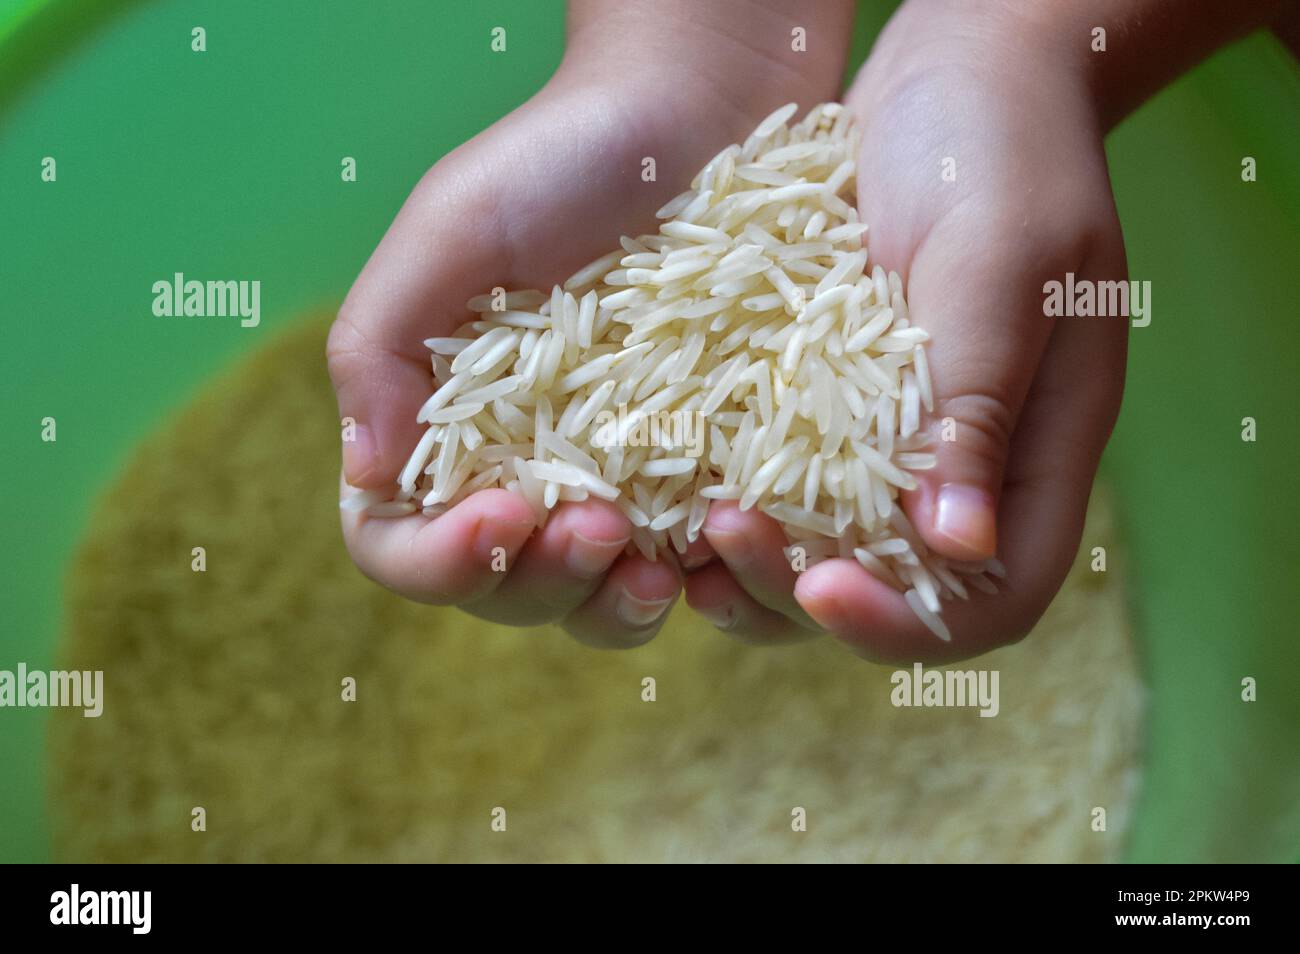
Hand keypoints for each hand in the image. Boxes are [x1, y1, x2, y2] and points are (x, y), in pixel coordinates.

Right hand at [327, 6, 848, 646]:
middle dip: (539, 585)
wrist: (697, 116)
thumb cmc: (562, 158)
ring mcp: (608, 482)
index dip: (437, 560)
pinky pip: (686, 566)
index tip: (503, 515)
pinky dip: (698, 581)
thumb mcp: (451, 230)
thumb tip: (366, 472)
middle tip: (599, 530)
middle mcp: (516, 467)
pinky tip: (722, 543)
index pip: (398, 542)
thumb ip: (380, 346)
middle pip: (498, 590)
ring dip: (612, 608)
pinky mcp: (693, 478)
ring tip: (657, 570)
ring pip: (590, 604)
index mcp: (439, 427)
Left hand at [685, 2, 1128, 661]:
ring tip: (686, 527)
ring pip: (827, 549)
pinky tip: (671, 479)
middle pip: (894, 591)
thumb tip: (955, 545)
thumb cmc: (1003, 147)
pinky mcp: (832, 399)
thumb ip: (977, 402)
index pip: (992, 597)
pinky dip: (732, 492)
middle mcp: (966, 462)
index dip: (907, 620)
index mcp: (1037, 451)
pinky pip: (784, 478)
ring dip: (755, 559)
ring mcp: (895, 435)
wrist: (956, 65)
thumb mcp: (999, 267)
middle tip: (724, 538)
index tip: (823, 587)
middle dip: (805, 591)